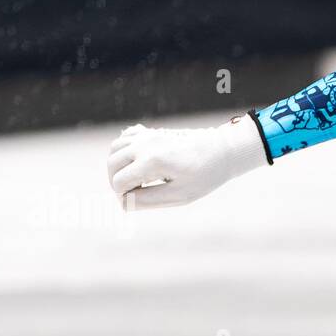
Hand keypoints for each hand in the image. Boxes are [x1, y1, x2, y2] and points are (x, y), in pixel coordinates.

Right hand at [107, 113, 267, 209]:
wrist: (223, 151)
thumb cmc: (205, 176)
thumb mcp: (179, 196)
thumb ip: (149, 200)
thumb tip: (124, 203)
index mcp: (152, 162)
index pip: (119, 182)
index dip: (123, 197)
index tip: (136, 203)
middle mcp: (145, 145)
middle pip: (112, 164)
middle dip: (116, 182)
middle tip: (134, 194)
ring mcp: (147, 135)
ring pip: (115, 149)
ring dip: (118, 166)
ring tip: (135, 180)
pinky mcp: (152, 132)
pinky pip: (126, 137)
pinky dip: (123, 150)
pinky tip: (135, 163)